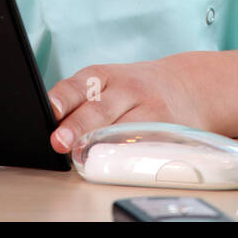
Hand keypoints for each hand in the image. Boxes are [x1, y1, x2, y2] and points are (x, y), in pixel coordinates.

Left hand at [46, 53, 213, 153]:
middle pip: (99, 108)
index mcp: (106, 76)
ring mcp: (149, 109)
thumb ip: (81, 101)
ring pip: (123, 129)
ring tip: (83, 157)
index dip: (63, 99)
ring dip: (101, 145)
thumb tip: (49, 127)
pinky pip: (145, 144)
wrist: (188, 85)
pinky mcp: (166, 130)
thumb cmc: (136, 89)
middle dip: (78, 126)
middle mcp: (127, 88)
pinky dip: (129, 154)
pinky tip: (117, 162)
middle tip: (59, 141)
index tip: (50, 111)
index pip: (79, 85)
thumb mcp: (109, 82)